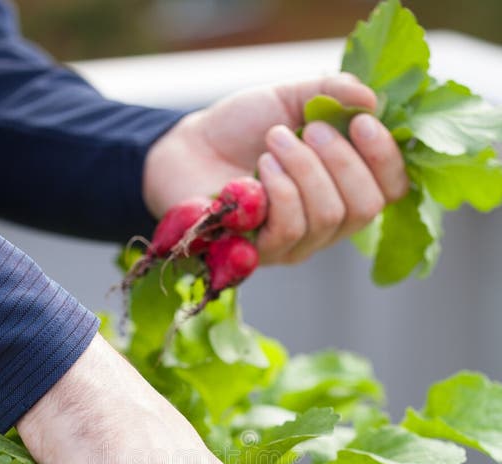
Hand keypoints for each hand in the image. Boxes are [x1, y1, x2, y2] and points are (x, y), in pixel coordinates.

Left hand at [143, 74, 408, 263]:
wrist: (187, 149)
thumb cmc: (242, 128)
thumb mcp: (289, 97)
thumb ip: (331, 92)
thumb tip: (371, 99)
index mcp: (346, 187)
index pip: (391, 190)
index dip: (385, 158)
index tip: (362, 121)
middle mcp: (328, 224)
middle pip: (365, 208)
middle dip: (341, 160)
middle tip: (311, 129)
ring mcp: (296, 245)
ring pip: (327, 216)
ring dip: (304, 168)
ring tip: (275, 140)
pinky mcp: (262, 255)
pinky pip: (290, 228)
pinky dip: (280, 190)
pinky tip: (261, 168)